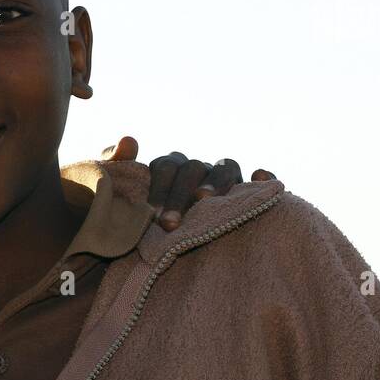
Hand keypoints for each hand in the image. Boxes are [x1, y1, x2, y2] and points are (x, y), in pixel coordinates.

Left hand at [101, 135, 275, 230]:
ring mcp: (223, 176)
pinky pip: (261, 178)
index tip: (152, 215)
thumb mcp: (124, 193)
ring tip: (205, 200)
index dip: (159, 188)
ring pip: (225, 168)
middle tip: (169, 224)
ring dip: (216, 181)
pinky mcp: (247, 189)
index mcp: (170, 166)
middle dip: (180, 195)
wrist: (163, 238)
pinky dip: (263, 176)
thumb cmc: (142, 217)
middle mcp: (198, 168)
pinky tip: (262, 176)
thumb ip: (116, 165)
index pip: (166, 167)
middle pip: (193, 169)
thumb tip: (127, 140)